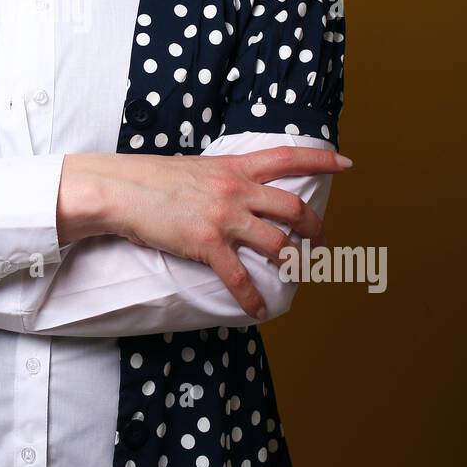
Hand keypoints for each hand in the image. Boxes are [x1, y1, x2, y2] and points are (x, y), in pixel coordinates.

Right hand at [60, 145, 352, 319]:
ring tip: (296, 274)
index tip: (346, 164)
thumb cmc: (151, 178)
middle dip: (315, 227)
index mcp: (234, 166)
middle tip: (320, 241)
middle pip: (293, 207)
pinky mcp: (207, 243)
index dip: (321, 159)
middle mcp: (236, 190)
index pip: (287, 156)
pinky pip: (239, 276)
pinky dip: (251, 298)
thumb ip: (221, 177)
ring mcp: (224, 217)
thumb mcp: (196, 168)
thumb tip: (236, 191)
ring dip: (292, 263)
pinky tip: (257, 310)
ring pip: (277, 244)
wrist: (120, 190)